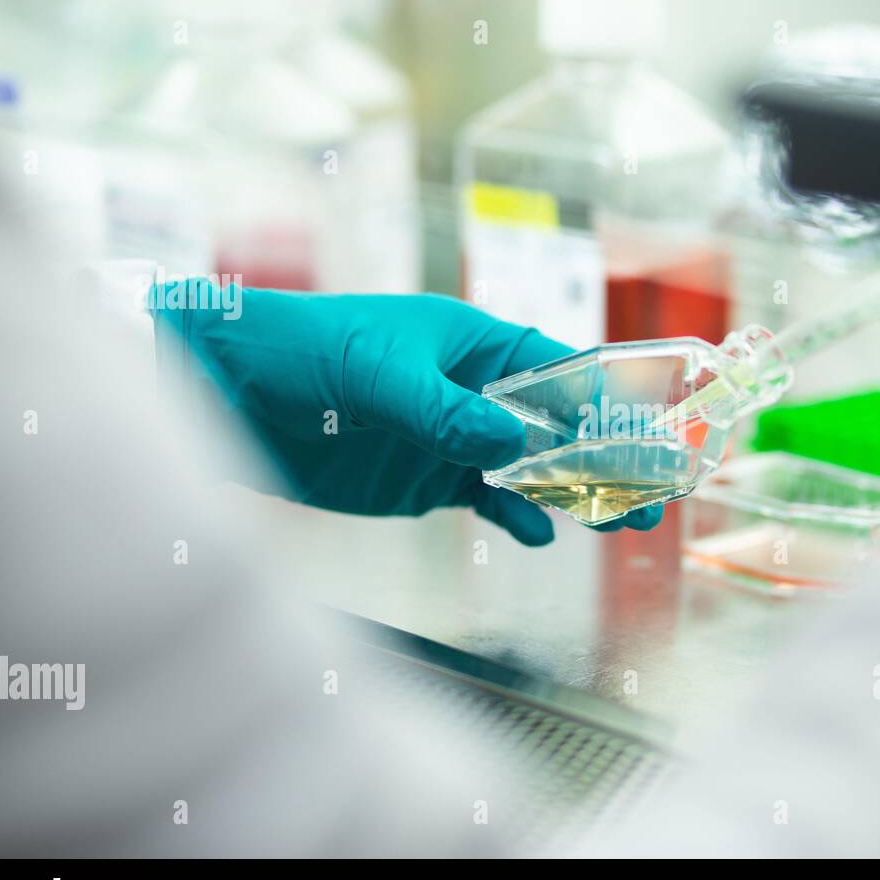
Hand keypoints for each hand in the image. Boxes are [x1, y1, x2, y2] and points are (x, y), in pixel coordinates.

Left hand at [151, 282, 661, 544]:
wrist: (226, 391)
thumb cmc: (303, 350)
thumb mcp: (375, 372)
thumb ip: (442, 410)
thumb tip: (510, 445)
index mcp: (475, 344)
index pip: (561, 369)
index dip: (610, 401)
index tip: (651, 434)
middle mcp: (475, 390)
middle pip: (560, 424)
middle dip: (607, 458)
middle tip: (653, 494)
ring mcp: (454, 437)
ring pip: (533, 468)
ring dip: (575, 493)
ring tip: (623, 522)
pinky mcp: (427, 479)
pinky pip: (489, 500)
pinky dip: (518, 517)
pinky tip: (541, 535)